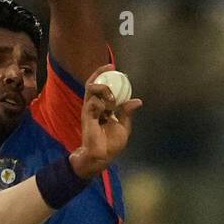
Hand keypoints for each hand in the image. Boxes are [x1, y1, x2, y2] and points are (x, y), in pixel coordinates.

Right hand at [69, 64, 142, 178]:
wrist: (102, 156)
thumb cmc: (111, 144)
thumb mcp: (124, 126)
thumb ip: (127, 113)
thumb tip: (137, 101)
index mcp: (102, 108)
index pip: (101, 87)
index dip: (106, 76)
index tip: (114, 67)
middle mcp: (94, 106)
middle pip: (92, 83)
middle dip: (100, 73)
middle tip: (111, 68)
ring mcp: (89, 110)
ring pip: (91, 89)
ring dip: (104, 89)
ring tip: (112, 100)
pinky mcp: (86, 116)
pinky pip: (92, 102)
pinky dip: (101, 103)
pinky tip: (106, 110)